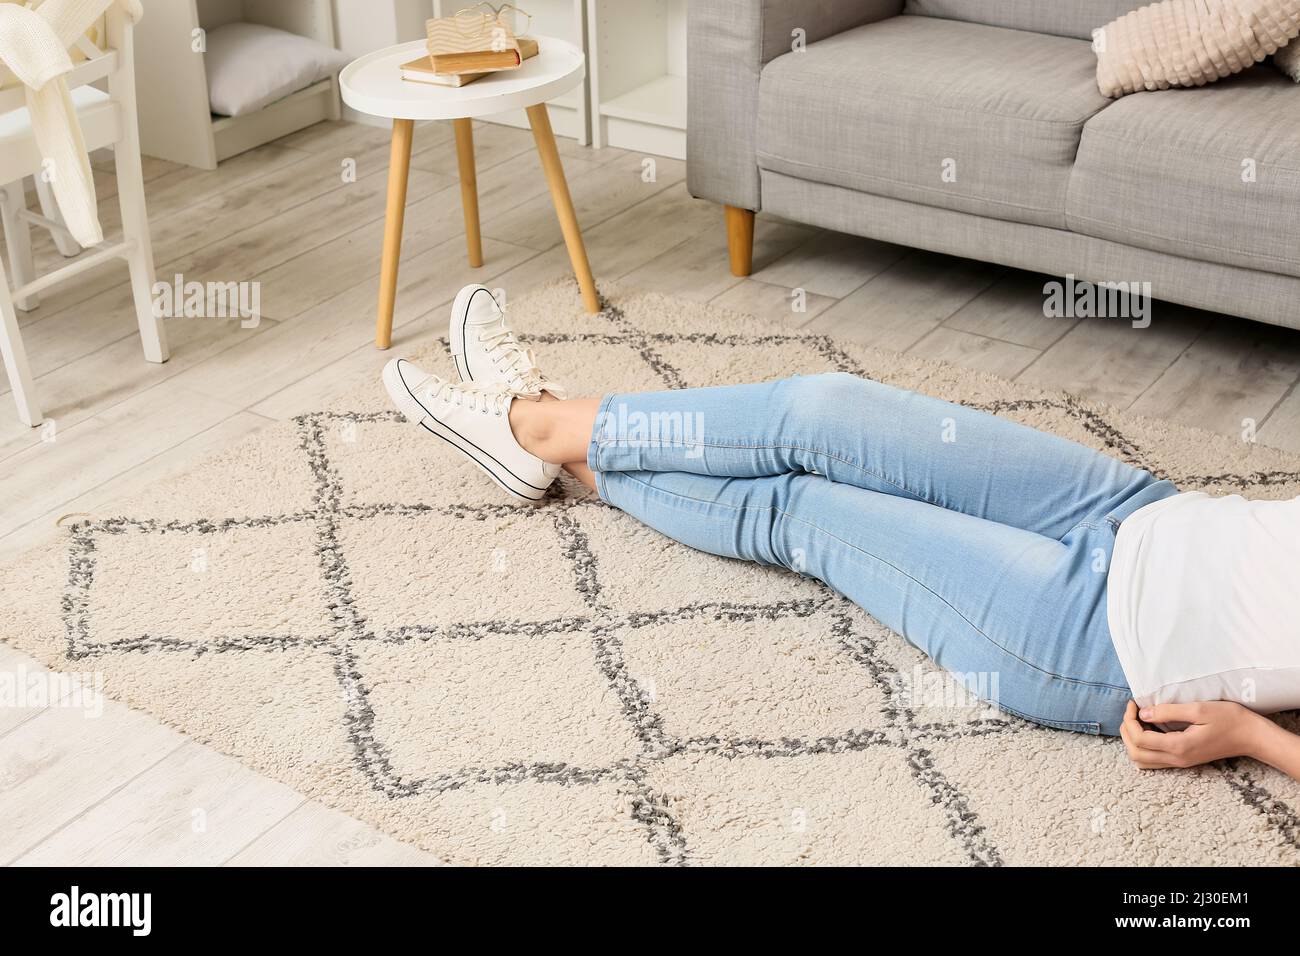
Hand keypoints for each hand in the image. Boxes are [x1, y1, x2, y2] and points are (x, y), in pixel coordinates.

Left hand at [1119, 700, 1267, 769]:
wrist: (1252, 737)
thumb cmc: (1229, 719)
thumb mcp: (1198, 709)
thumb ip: (1168, 712)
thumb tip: (1143, 713)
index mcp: (1179, 747)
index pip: (1139, 739)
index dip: (1130, 720)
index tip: (1133, 702)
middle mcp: (1177, 759)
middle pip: (1135, 753)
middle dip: (1126, 731)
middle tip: (1132, 711)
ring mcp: (1180, 763)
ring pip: (1142, 761)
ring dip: (1132, 741)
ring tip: (1137, 719)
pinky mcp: (1183, 761)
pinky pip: (1153, 760)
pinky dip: (1142, 747)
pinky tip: (1149, 729)